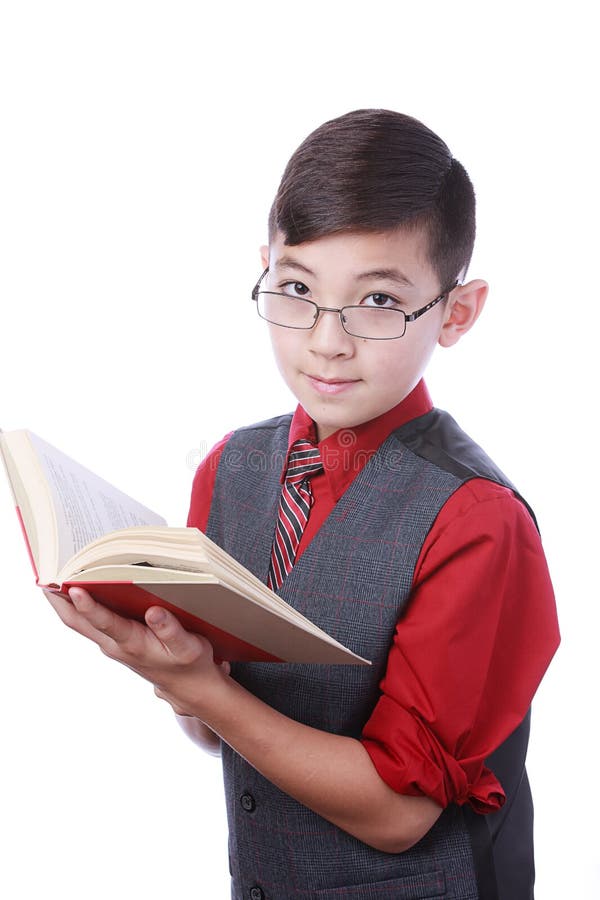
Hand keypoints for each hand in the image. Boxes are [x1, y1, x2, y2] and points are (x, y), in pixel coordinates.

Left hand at [44, 587, 230, 716]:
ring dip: (61, 599)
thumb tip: (155, 612)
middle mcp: (114, 643)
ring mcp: (110, 641)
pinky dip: (75, 602)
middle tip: (46, 571)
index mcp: (132, 644)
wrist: (185, 685)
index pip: (105, 624)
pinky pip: (85, 619)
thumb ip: (172, 631)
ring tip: (52, 570)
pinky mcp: (112, 637)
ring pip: (77, 620)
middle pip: (77, 621)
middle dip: (59, 598)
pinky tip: (74, 583)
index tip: (73, 588)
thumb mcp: (190, 648)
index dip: (88, 606)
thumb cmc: (188, 662)